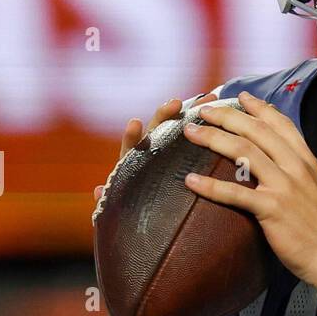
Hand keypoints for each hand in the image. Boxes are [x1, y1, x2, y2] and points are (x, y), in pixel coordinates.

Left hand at [93, 92, 216, 202]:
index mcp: (132, 164)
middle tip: (175, 103)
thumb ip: (109, 201)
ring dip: (189, 111)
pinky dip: (204, 121)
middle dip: (164, 115)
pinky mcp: (183, 153)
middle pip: (156, 130)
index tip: (135, 122)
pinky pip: (193, 135)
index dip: (132, 135)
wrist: (154, 218)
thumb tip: (98, 191)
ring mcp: (168, 151)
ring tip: (207, 97)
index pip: (130, 148)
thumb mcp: (121, 210)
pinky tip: (219, 106)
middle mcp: (150, 153)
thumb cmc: (134, 211)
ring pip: (176, 128)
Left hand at [181, 91, 316, 288]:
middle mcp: (295, 167)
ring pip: (243, 151)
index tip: (241, 96)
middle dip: (226, 115)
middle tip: (204, 110)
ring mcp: (284, 186)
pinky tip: (190, 181)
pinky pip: (235, 193)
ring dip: (212, 138)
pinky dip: (210, 186)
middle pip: (256, 130)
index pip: (281, 124)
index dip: (259, 108)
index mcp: (307, 160)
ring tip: (191, 133)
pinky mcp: (272, 209)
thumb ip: (300, 172)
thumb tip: (282, 164)